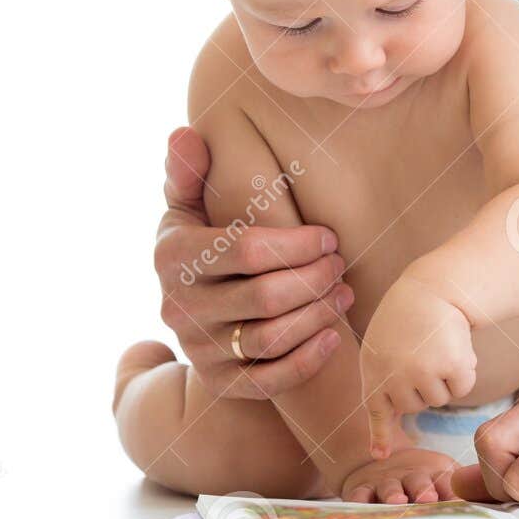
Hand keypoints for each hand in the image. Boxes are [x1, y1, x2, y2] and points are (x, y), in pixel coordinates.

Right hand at [155, 127, 351, 398]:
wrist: (194, 316)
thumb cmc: (205, 247)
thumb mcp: (189, 209)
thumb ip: (189, 173)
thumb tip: (185, 134)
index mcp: (174, 257)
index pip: (244, 251)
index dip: (296, 244)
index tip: (328, 236)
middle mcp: (179, 308)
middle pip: (265, 296)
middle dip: (315, 277)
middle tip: (341, 263)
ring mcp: (200, 349)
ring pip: (272, 337)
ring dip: (318, 313)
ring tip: (345, 292)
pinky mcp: (221, 383)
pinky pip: (269, 381)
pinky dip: (306, 360)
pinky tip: (332, 335)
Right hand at [340, 448, 458, 504]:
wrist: (383, 460)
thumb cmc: (423, 478)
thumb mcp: (444, 478)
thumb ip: (462, 494)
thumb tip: (494, 506)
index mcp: (436, 474)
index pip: (446, 482)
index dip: (452, 491)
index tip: (459, 502)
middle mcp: (411, 476)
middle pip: (418, 482)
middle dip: (424, 490)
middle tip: (429, 497)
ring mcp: (386, 482)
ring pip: (389, 488)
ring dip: (393, 494)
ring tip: (398, 501)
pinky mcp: (362, 488)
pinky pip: (358, 496)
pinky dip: (359, 503)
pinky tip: (361, 508)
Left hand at [361, 281, 477, 456]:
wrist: (435, 286)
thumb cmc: (411, 312)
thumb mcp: (385, 343)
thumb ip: (386, 376)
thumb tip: (395, 413)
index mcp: (373, 369)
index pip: (376, 410)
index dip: (380, 435)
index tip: (380, 456)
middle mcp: (394, 376)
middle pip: (417, 406)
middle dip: (426, 385)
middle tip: (426, 352)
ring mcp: (422, 373)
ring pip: (440, 399)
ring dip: (447, 377)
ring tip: (440, 345)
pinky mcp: (450, 366)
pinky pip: (462, 387)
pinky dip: (466, 371)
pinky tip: (457, 347)